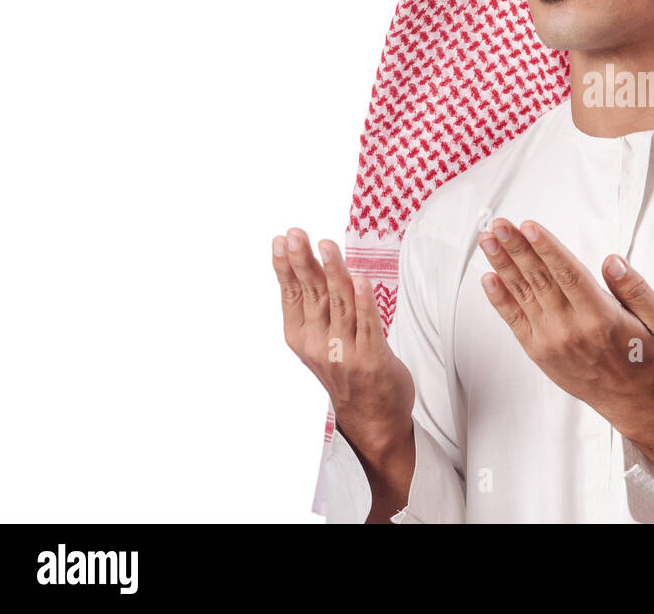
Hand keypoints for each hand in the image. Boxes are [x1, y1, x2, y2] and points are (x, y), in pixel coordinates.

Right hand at [273, 227, 414, 456]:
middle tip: (296, 234)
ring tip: (327, 246)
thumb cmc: (347, 371)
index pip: (292, 295)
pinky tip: (360, 280)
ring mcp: (344, 353)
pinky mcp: (371, 360)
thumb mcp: (319, 341)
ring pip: (339, 304)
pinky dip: (364, 302)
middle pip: (312, 295)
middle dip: (304, 261)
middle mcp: (318, 345)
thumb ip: (314, 307)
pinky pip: (368, 326)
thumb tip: (307, 263)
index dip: (286, 267)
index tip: (282, 239)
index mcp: (302, 338)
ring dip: (334, 272)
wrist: (372, 419)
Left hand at [476, 217, 653, 437]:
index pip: (568, 274)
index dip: (546, 248)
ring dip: (503, 265)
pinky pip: (514, 321)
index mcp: (601, 316)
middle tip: (500, 224)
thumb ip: (635, 287)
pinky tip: (488, 278)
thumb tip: (612, 260)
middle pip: (539, 280)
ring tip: (489, 240)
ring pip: (522, 295)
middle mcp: (571, 329)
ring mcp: (550, 341)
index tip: (529, 226)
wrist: (632, 399)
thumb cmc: (645, 353)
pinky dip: (499, 299)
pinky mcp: (538, 351)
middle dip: (517, 248)